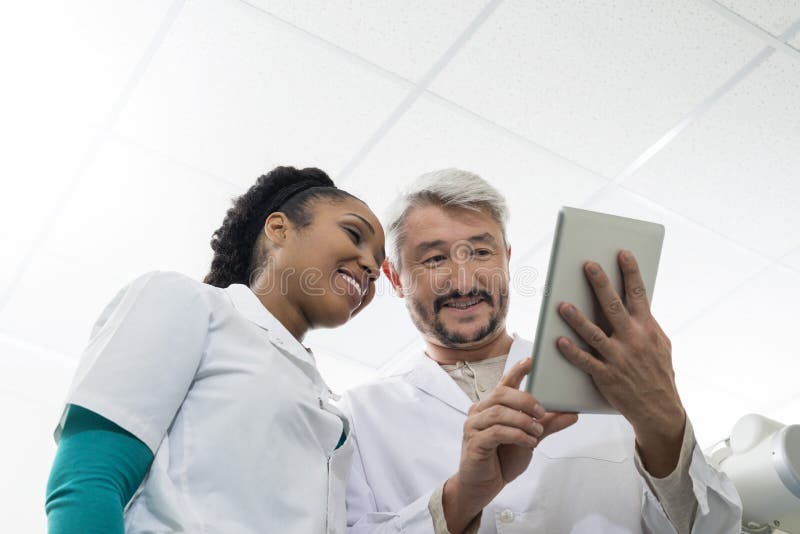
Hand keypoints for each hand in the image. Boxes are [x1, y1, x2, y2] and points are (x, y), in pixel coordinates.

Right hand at [443, 358, 577, 532]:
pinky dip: (516, 434)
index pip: (504, 383)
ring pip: (498, 412)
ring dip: (522, 420)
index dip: (518, 370)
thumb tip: (573, 413)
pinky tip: (528, 441)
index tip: (533, 360)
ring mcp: (474, 426)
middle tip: (543, 412)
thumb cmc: (502, 458)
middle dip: (525, 400)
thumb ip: (548, 424)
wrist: (483, 485)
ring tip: (537, 431)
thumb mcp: (530, 438)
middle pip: (501, 394)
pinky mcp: (474, 442)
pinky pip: (496, 432)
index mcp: (491, 405)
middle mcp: (479, 411)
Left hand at [556, 250, 685, 475]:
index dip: (631, 272)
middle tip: (588, 265)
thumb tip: (633, 300)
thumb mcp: (660, 345)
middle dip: (601, 284)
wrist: (660, 410)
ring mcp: (619, 359)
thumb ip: (645, 323)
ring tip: (562, 304)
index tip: (622, 253)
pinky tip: (558, 340)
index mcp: (648, 328)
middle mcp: (634, 340)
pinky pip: (586, 362)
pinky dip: (572, 351)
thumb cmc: (657, 372)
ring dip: (577, 319)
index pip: (639, 294)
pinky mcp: (606, 377)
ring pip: (594, 334)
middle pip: (614, 307)